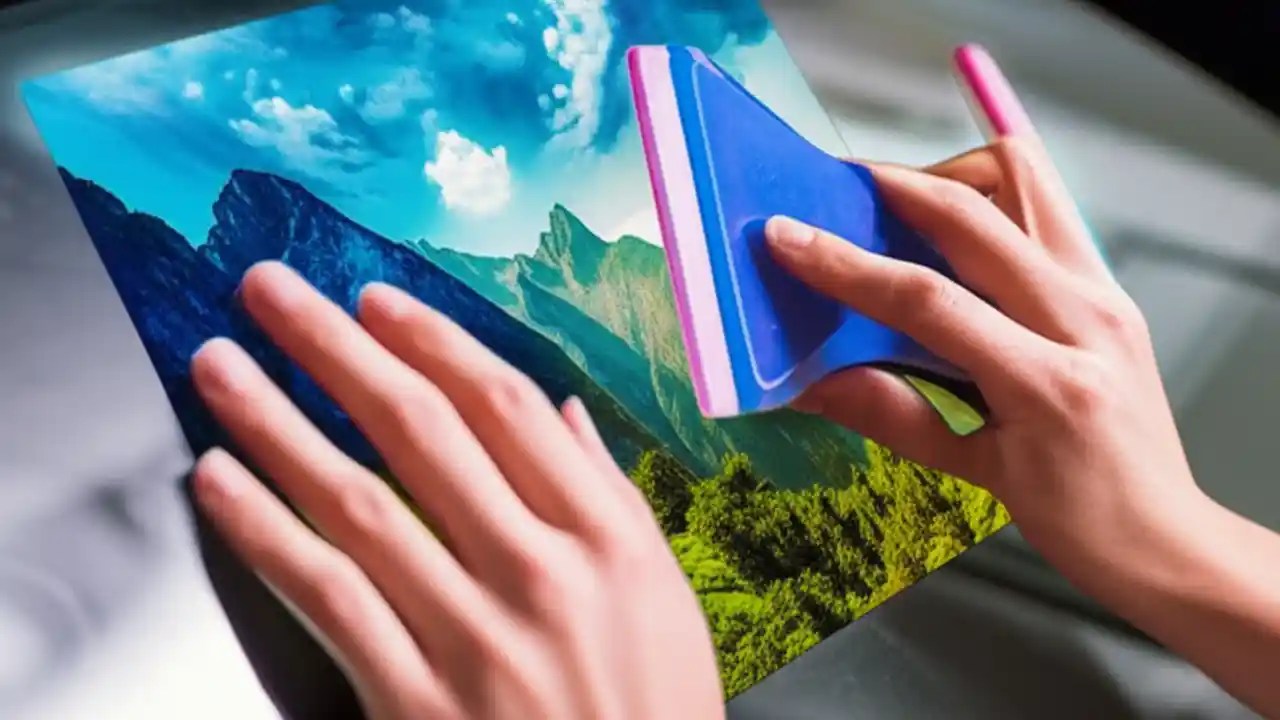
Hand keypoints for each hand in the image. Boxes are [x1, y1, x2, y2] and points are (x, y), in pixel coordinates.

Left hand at [189, 262, 722, 719]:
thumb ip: (613, 496)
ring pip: (358, 502)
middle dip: (335, 349)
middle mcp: (539, 572)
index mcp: (608, 537)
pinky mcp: (415, 700)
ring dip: (277, 422)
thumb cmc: (652, 709)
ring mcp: (473, 636)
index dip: (431, 341)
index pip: (504, 408)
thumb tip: (564, 413)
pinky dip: (266, 532)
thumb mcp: (666, 597)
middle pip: (421, 433)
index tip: (375, 299)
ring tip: (221, 365)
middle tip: (273, 290)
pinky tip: (223, 481)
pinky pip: (327, 598)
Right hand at [767, 135, 1193, 564]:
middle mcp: (1087, 318)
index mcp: (1048, 382)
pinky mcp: (1110, 286)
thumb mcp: (978, 477)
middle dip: (896, 187)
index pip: (929, 299)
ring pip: (1027, 181)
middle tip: (839, 192)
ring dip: (955, 176)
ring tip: (902, 207)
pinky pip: (1044, 208)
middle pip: (978, 212)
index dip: (848, 264)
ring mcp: (1106, 292)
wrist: (1168, 535)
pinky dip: (989, 200)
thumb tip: (808, 380)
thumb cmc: (1079, 521)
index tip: (788, 236)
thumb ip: (892, 416)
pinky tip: (951, 235)